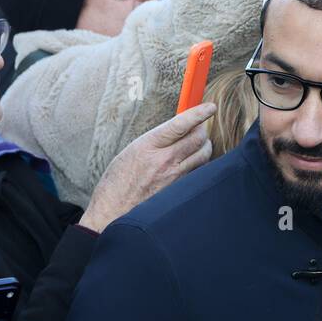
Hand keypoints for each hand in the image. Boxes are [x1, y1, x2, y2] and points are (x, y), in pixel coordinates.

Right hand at [81, 102, 214, 232]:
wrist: (111, 213)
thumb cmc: (116, 183)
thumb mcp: (131, 153)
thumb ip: (155, 141)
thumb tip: (176, 131)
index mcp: (148, 146)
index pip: (181, 124)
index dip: (198, 113)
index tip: (210, 107)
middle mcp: (164, 160)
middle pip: (198, 138)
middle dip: (202, 129)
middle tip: (199, 128)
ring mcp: (174, 176)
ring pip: (203, 154)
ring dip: (204, 146)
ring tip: (198, 144)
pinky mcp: (179, 190)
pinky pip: (198, 171)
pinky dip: (200, 163)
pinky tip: (193, 162)